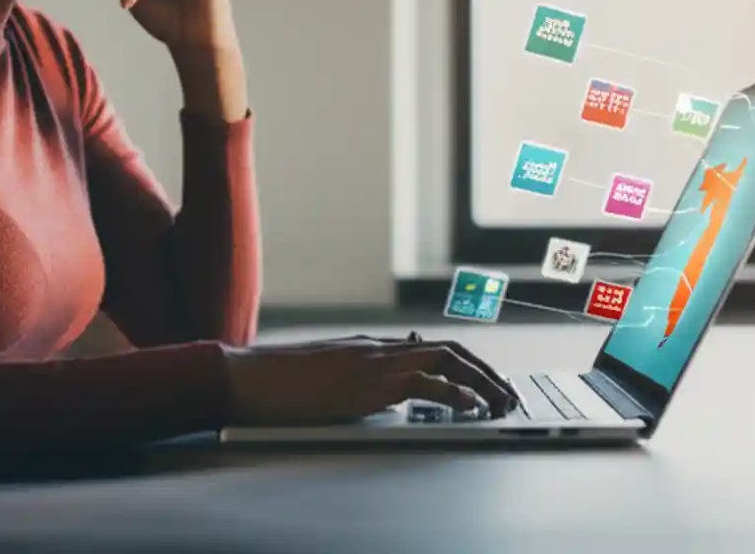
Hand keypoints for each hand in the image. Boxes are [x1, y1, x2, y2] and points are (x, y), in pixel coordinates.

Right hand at [224, 338, 518, 426]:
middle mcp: (380, 349)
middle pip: (450, 349)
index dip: (467, 363)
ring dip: (480, 380)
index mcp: (372, 348)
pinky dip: (453, 392)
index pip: (432, 347)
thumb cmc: (278, 383)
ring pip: (446, 360)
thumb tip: (383, 394)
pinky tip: (469, 405)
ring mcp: (374, 364)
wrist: (247, 378)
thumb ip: (358, 379)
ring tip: (500, 401)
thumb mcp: (327, 377)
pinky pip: (423, 383)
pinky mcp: (366, 384)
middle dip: (485, 371)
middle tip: (507, 394)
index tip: (487, 382)